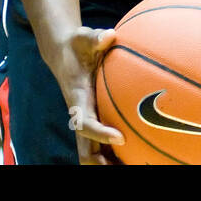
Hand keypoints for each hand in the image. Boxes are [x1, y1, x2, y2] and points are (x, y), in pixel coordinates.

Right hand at [49, 27, 123, 164]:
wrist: (63, 52)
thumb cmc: (77, 44)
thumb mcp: (83, 37)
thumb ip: (94, 37)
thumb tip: (110, 35)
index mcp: (77, 98)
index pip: (84, 122)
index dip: (100, 132)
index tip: (120, 138)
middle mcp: (81, 113)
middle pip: (85, 148)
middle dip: (99, 162)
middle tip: (123, 165)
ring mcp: (87, 118)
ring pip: (93, 150)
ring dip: (108, 161)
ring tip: (134, 165)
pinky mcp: (94, 117)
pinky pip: (102, 141)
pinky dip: (115, 152)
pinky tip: (137, 155)